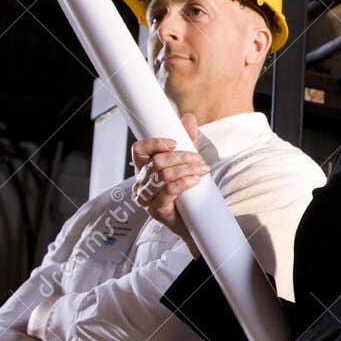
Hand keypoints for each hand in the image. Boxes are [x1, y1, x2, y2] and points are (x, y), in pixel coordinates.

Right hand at [131, 113, 204, 255]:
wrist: (195, 222)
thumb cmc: (188, 192)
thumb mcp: (188, 162)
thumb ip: (188, 141)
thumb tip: (188, 117)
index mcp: (143, 169)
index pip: (138, 150)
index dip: (155, 143)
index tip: (175, 142)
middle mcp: (140, 183)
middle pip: (156, 162)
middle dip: (181, 157)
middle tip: (199, 159)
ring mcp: (146, 198)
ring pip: (163, 175)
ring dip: (186, 169)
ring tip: (203, 169)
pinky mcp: (157, 210)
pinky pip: (168, 191)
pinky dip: (184, 182)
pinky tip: (196, 180)